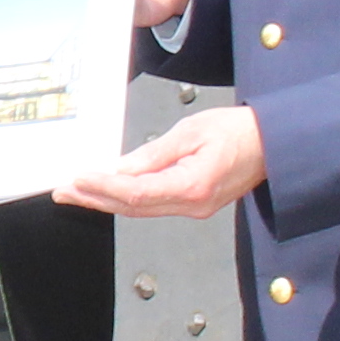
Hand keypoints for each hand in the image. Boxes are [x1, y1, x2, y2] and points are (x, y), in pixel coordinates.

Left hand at [61, 105, 265, 217]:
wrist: (275, 143)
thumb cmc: (241, 131)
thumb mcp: (191, 131)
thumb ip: (153, 154)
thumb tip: (120, 168)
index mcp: (193, 185)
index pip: (136, 192)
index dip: (103, 187)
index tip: (78, 179)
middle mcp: (193, 205)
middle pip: (133, 207)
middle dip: (95, 198)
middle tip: (65, 191)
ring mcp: (195, 208)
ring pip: (141, 209)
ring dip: (108, 200)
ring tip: (78, 192)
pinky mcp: (196, 204)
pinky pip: (155, 205)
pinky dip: (129, 199)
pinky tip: (110, 191)